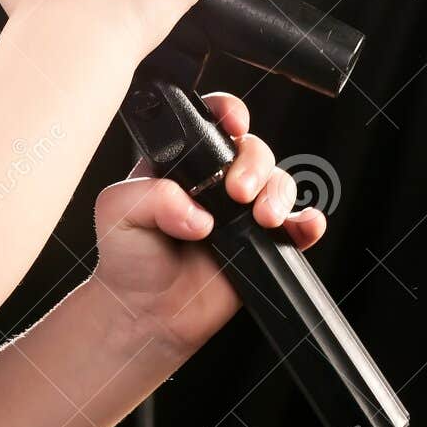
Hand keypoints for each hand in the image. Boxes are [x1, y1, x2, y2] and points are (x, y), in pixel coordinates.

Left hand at [90, 91, 326, 359]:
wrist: (146, 313)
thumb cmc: (127, 257)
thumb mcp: (118, 213)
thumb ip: (150, 197)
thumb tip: (196, 211)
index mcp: (180, 162)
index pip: (211, 122)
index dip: (228, 114)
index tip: (232, 125)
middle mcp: (215, 181)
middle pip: (252, 148)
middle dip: (254, 163)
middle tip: (237, 192)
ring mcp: (242, 211)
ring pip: (278, 181)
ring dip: (279, 193)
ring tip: (262, 217)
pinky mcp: (262, 244)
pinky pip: (298, 224)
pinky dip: (308, 221)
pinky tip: (302, 226)